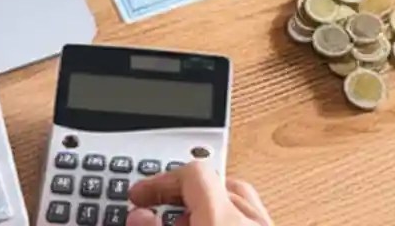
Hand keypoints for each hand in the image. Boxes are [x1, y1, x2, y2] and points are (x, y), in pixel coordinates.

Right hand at [126, 162, 272, 225]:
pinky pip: (251, 221)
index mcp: (226, 220)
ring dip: (206, 208)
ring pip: (239, 203)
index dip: (161, 180)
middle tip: (157, 209)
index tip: (140, 196)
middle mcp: (255, 221)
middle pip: (220, 183)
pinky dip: (229, 221)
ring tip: (181, 224)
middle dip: (184, 193)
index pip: (194, 173)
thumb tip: (140, 215)